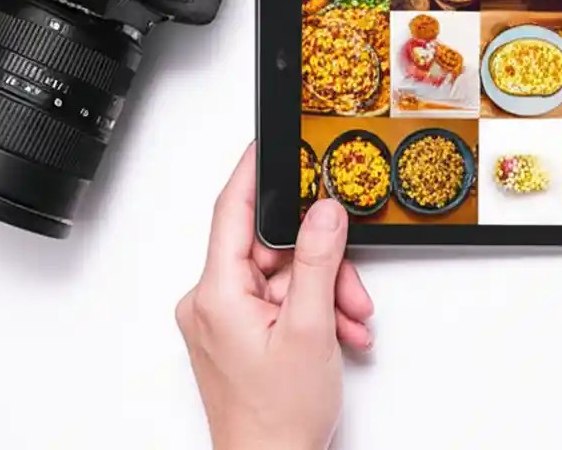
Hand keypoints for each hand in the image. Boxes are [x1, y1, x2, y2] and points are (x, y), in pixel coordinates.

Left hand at [176, 143, 373, 449]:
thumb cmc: (276, 419)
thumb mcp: (310, 330)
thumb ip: (320, 263)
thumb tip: (325, 212)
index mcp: (216, 294)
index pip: (232, 211)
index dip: (252, 172)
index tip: (266, 143)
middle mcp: (212, 302)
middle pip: (272, 250)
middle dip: (322, 265)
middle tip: (350, 290)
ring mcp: (224, 320)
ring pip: (284, 278)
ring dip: (325, 294)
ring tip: (348, 324)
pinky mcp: (238, 335)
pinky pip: (280, 302)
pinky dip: (314, 312)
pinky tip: (337, 334)